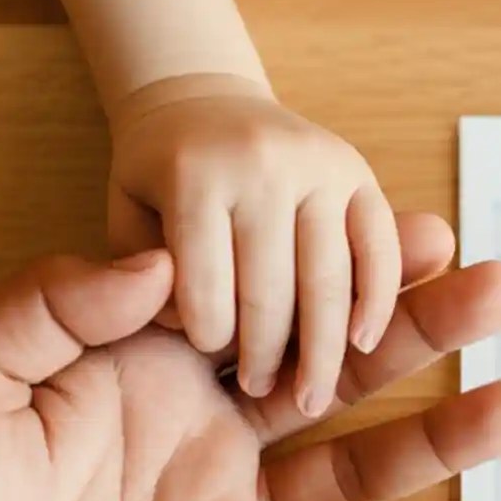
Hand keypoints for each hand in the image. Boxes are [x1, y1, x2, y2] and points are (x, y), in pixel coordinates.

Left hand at [107, 73, 401, 416]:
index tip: (208, 362)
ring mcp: (318, 164)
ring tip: (311, 397)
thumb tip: (182, 319)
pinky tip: (364, 342)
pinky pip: (378, 246)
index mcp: (192, 171)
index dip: (206, 332)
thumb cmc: (159, 177)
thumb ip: (136, 268)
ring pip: (328, 276)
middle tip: (258, 390)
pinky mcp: (358, 174)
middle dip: (266, 352)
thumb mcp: (122, 213)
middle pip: (271, 285)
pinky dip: (377, 297)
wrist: (205, 103)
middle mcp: (260, 161)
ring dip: (322, 348)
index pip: (202, 276)